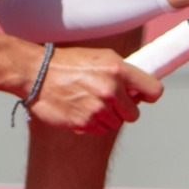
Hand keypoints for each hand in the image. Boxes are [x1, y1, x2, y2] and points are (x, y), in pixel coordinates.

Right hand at [24, 46, 163, 135]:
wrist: (35, 73)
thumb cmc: (68, 63)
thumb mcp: (99, 58)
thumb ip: (122, 73)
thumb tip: (139, 90)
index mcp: (118, 69)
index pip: (153, 90)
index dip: (148, 95)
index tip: (141, 96)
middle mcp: (111, 90)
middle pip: (134, 114)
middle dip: (123, 110)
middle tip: (108, 101)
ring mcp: (98, 108)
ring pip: (116, 124)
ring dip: (106, 117)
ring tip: (89, 102)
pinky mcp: (84, 123)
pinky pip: (99, 130)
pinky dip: (92, 124)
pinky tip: (80, 110)